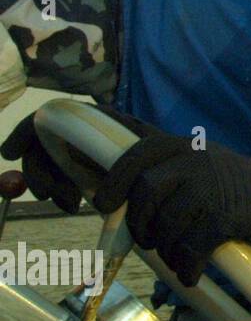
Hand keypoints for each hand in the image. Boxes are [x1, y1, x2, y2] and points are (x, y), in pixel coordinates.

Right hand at [0, 106, 157, 213]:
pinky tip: (72, 204)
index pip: (50, 115)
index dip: (25, 131)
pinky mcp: (78, 171)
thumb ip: (114, 156)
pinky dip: (58, 193)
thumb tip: (78, 161)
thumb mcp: (143, 151)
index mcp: (94, 117)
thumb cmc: (155, 160)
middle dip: (37, 170)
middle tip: (46, 195)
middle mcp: (82, 131)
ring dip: (48, 186)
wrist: (165, 179)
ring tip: (70, 204)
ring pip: (46, 164)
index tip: (9, 153)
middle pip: (41, 143)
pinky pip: (57, 180)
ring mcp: (78, 151)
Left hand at [93, 135, 250, 286]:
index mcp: (186, 147)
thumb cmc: (227, 189)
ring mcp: (211, 188)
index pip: (139, 154)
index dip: (115, 180)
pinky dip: (185, 267)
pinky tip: (190, 274)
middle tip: (148, 240)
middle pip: (146, 191)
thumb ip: (164, 170)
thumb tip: (110, 189)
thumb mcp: (199, 164)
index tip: (103, 204)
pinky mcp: (224, 218)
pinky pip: (189, 249)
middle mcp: (197, 161)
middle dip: (140, 223)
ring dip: (165, 250)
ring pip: (165, 225)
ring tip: (175, 256)